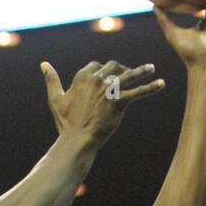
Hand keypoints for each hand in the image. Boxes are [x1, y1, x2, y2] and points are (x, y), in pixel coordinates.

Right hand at [41, 58, 164, 146]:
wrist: (76, 140)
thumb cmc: (65, 123)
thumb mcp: (56, 99)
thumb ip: (51, 79)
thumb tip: (43, 64)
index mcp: (82, 76)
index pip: (97, 66)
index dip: (103, 71)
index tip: (107, 78)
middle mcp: (96, 79)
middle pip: (114, 66)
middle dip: (121, 69)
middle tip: (128, 75)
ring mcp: (109, 89)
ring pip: (129, 75)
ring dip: (142, 71)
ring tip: (151, 68)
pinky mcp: (119, 101)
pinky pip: (138, 92)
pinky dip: (151, 87)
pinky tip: (162, 84)